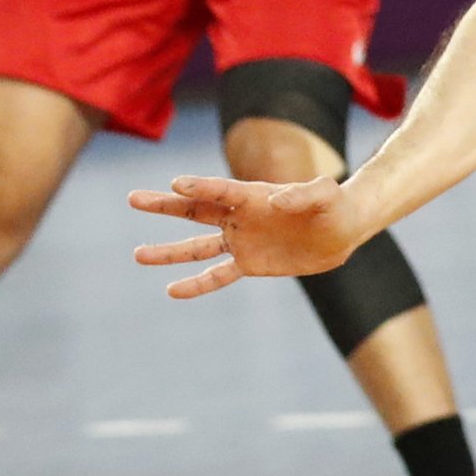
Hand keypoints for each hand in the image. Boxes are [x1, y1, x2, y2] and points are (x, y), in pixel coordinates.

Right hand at [128, 174, 364, 296]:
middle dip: (164, 205)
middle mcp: (240, 216)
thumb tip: (275, 203)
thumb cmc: (334, 204)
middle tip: (133, 199)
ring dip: (168, 252)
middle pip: (195, 210)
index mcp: (254, 195)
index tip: (175, 185)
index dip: (199, 187)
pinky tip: (172, 290)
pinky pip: (218, 275)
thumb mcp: (324, 194)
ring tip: (137, 255)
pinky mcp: (250, 263)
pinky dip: (196, 284)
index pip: (220, 190)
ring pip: (197, 247)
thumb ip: (303, 195)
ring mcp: (242, 240)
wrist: (343, 229)